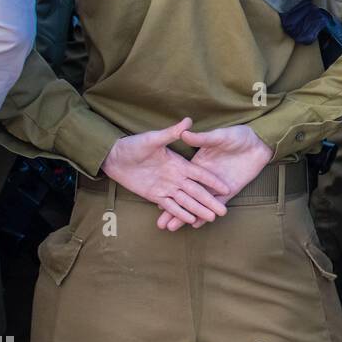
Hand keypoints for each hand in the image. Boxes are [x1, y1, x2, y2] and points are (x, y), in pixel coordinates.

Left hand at [102, 118, 230, 225]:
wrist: (115, 157)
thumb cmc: (133, 145)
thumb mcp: (152, 139)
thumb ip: (171, 133)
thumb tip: (188, 121)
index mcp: (179, 164)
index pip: (200, 174)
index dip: (213, 181)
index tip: (227, 188)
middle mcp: (176, 177)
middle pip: (197, 191)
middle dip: (210, 201)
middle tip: (224, 211)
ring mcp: (167, 187)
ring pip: (186, 201)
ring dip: (198, 210)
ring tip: (211, 219)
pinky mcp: (155, 195)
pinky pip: (170, 206)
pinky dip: (180, 213)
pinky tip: (190, 221)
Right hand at [155, 125, 273, 231]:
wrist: (259, 142)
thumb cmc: (238, 136)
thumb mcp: (219, 136)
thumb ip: (203, 138)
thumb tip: (185, 131)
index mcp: (198, 163)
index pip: (181, 179)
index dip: (168, 188)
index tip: (154, 199)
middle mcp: (205, 177)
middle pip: (186, 195)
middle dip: (173, 209)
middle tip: (160, 223)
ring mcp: (218, 186)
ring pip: (198, 203)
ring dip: (186, 215)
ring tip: (171, 228)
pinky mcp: (231, 190)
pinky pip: (216, 203)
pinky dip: (206, 213)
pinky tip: (195, 224)